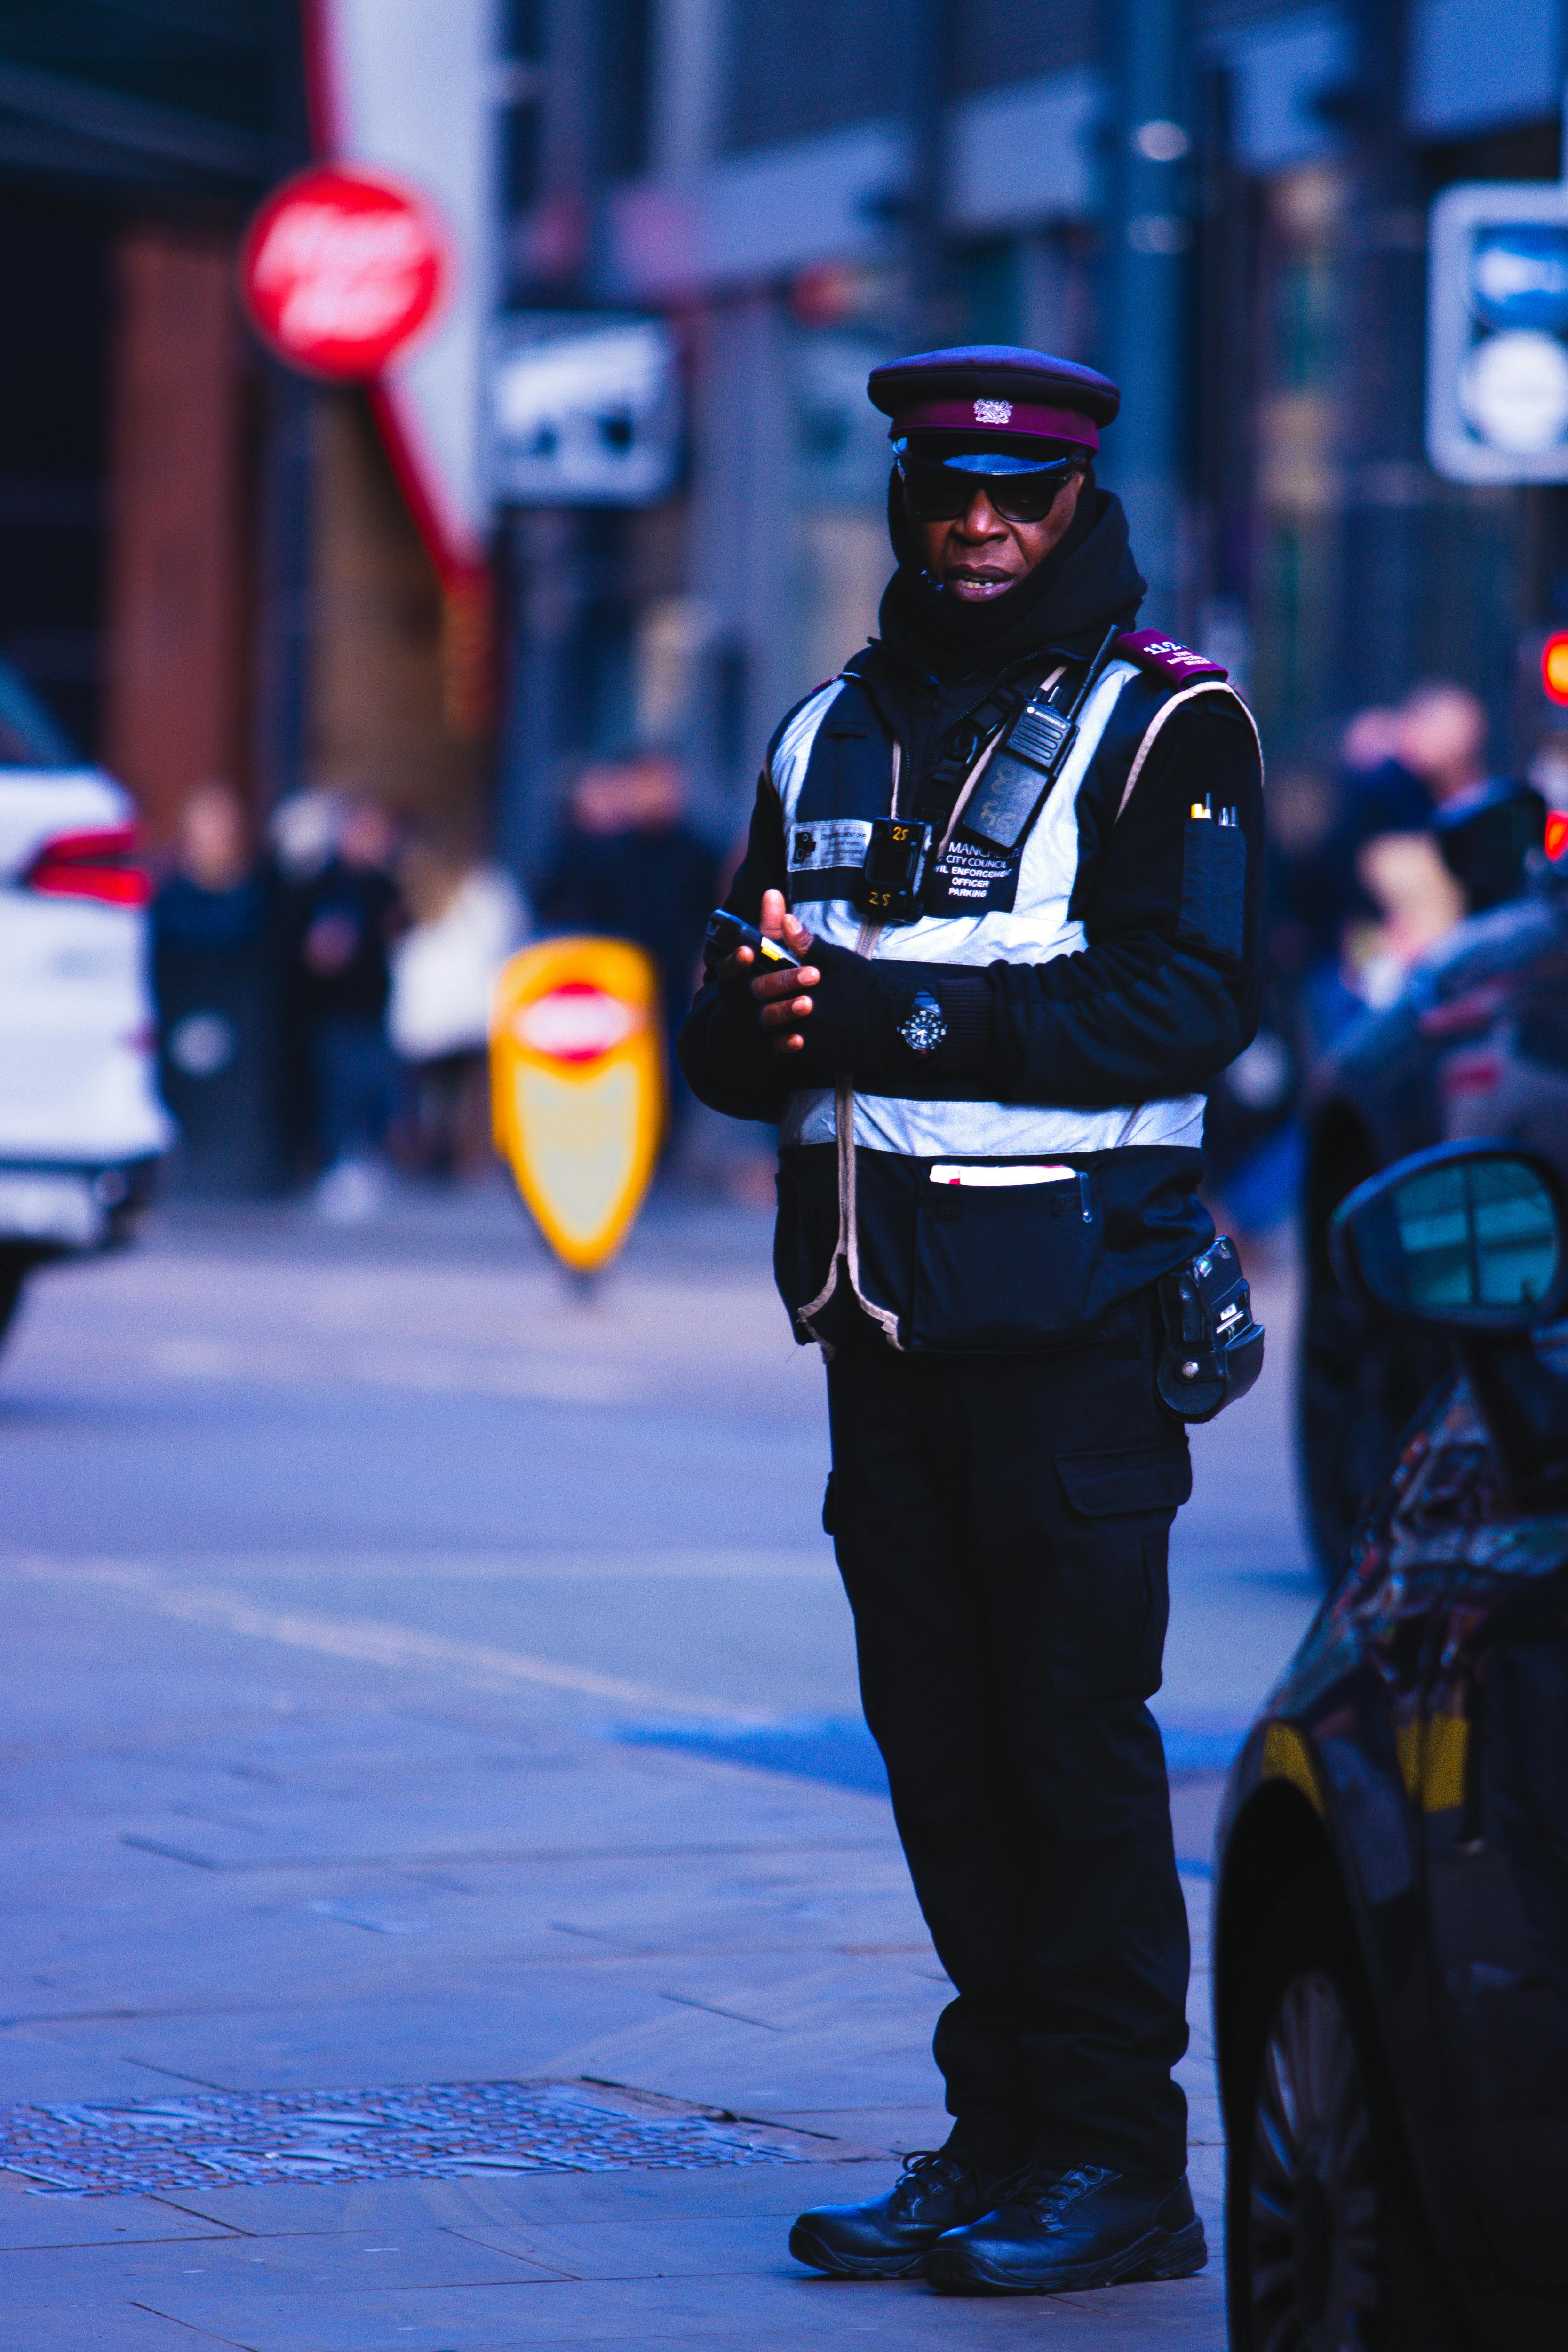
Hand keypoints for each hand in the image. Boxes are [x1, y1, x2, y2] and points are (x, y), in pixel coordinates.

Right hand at [721, 887, 819, 1056]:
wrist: (736, 1041)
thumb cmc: (754, 987)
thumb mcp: (759, 959)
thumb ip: (767, 929)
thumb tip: (773, 892)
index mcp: (733, 980)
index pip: (730, 969)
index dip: (736, 961)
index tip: (747, 950)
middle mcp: (737, 1004)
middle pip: (756, 991)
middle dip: (782, 981)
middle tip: (812, 973)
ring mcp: (747, 1028)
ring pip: (765, 1019)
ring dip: (785, 1011)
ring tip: (808, 1003)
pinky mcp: (761, 1050)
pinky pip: (772, 1049)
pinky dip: (785, 1045)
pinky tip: (801, 1040)